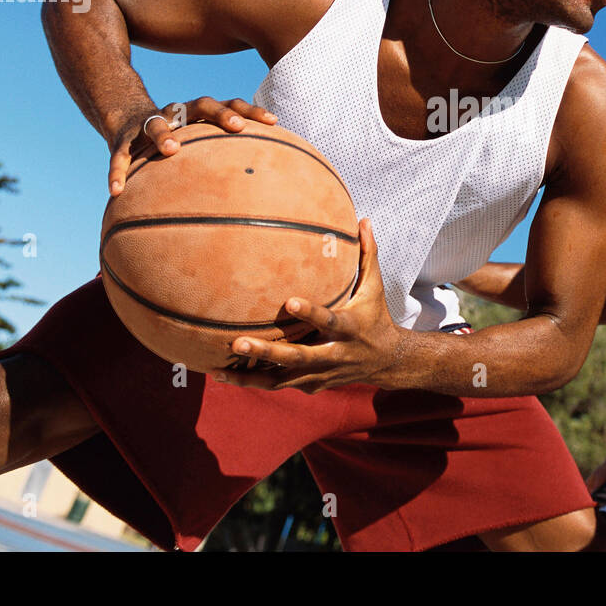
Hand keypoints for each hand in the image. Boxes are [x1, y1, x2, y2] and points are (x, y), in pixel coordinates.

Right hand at [107, 96, 277, 195]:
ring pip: (155, 123)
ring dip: (164, 134)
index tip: (274, 122)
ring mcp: (148, 123)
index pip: (230, 104)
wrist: (126, 120)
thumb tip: (263, 184)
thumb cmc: (176, 139)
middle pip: (201, 105)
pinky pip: (120, 156)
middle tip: (236, 126)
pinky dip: (117, 172)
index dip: (251, 111)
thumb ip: (225, 156)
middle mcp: (177, 112)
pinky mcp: (122, 140)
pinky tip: (116, 191)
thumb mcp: (198, 142)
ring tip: (171, 149)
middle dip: (220, 113)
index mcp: (199, 112)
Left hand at [212, 219, 406, 392]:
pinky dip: (253, 382)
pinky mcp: (312, 385)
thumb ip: (368, 255)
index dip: (310, 313)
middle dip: (268, 352)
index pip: (329, 321)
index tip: (289, 301)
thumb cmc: (376, 317)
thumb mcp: (375, 288)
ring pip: (282, 380)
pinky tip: (224, 375)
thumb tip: (363, 220)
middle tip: (238, 342)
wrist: (388, 362)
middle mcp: (334, 354)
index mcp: (349, 328)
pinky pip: (279, 385)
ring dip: (250, 377)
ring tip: (218, 370)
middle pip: (298, 357)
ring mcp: (322, 374)